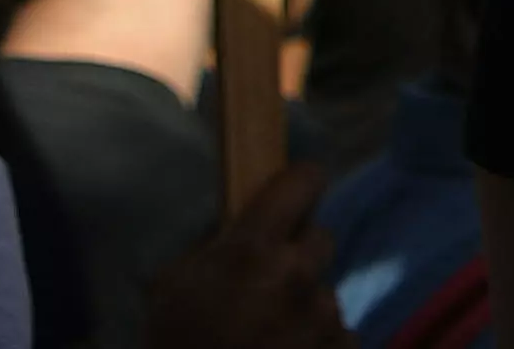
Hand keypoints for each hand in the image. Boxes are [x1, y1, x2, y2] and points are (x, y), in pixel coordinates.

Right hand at [147, 155, 348, 348]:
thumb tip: (249, 222)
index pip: (303, 181)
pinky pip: (339, 336)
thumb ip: (218, 247)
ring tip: (268, 338)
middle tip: (269, 286)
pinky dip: (318, 346)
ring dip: (305, 310)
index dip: (301, 185)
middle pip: (321, 240)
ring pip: (325, 294)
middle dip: (298, 258)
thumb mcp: (174, 284)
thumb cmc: (174, 345)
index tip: (298, 193)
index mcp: (252, 248)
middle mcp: (295, 275)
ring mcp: (321, 318)